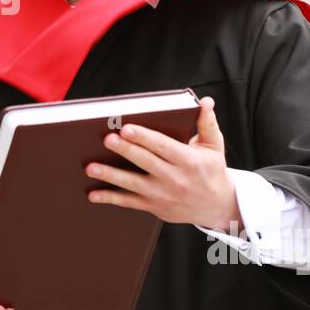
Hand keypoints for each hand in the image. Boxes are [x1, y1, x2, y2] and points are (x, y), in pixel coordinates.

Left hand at [84, 95, 240, 229]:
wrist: (218, 207)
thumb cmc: (212, 171)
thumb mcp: (214, 146)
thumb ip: (207, 122)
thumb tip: (205, 101)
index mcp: (188, 160)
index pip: (162, 146)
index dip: (144, 137)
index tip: (126, 128)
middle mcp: (174, 179)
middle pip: (145, 162)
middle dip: (125, 150)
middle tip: (107, 140)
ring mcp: (163, 195)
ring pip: (133, 184)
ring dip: (111, 175)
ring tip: (91, 167)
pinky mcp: (155, 207)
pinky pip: (129, 202)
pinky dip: (110, 198)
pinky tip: (93, 193)